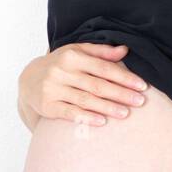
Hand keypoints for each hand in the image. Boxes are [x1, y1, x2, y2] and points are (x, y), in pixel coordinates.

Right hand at [18, 42, 147, 128]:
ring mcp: (53, 89)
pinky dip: (86, 118)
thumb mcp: (77, 52)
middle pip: (97, 85)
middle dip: (121, 94)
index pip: (103, 68)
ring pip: (85, 100)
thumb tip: (125, 50)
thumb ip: (101, 52)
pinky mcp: (48, 106)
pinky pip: (70, 113)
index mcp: (72, 56)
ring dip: (107, 107)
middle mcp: (61, 71)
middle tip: (140, 102)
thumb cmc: (60, 64)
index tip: (142, 86)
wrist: (29, 79)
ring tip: (126, 114)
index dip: (124, 77)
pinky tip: (102, 121)